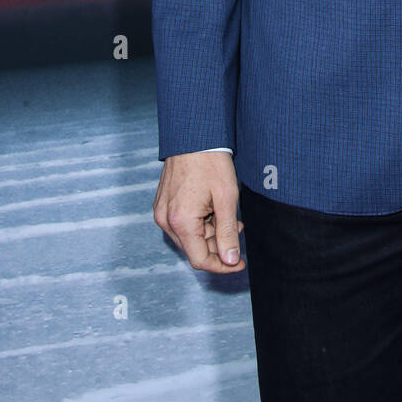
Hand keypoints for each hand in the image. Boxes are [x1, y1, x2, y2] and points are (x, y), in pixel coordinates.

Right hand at [153, 152, 245, 272]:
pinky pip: (182, 223)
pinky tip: (213, 208)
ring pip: (189, 236)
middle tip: (238, 229)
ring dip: (210, 232)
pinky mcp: (163, 203)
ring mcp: (162, 211)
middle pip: (194, 249)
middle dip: (217, 245)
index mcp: (181, 221)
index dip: (222, 265)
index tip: (239, 262)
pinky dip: (199, 222)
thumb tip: (231, 260)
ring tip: (227, 214)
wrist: (194, 136)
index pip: (200, 259)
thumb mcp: (226, 198)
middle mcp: (166, 220)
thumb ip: (228, 233)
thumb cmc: (211, 162)